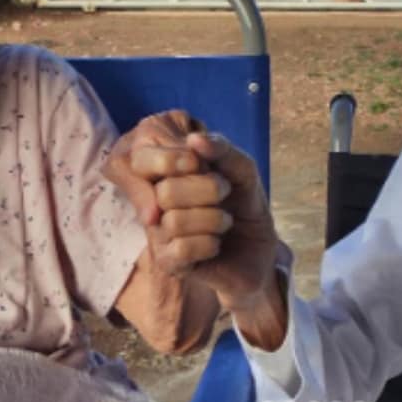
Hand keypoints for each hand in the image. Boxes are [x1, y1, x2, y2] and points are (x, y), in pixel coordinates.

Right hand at [104, 111, 280, 310]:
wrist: (260, 248)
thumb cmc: (243, 203)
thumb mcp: (241, 169)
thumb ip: (221, 149)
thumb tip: (194, 138)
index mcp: (162, 173)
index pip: (142, 160)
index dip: (172, 159)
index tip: (200, 163)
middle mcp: (153, 202)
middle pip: (166, 191)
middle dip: (208, 189)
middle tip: (224, 194)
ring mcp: (158, 234)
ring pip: (175, 221)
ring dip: (214, 220)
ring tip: (223, 222)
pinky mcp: (168, 263)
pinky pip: (182, 250)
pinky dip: (209, 244)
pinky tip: (215, 245)